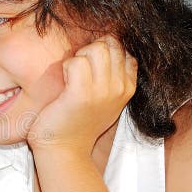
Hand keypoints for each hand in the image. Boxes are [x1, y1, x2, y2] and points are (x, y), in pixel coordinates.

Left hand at [26, 36, 136, 153]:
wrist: (65, 149)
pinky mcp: (82, 94)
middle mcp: (119, 88)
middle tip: (78, 69)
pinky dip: (67, 66)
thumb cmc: (80, 122)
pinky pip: (76, 62)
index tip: (91, 66)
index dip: (104, 49)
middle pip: (110, 44)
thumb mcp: (107, 99)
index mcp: (128, 87)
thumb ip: (114, 74)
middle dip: (90, 49)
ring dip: (78, 57)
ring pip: (94, 49)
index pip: (123, 49)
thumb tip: (109, 42)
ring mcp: (102, 91)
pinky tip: (64, 82)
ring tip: (71, 76)